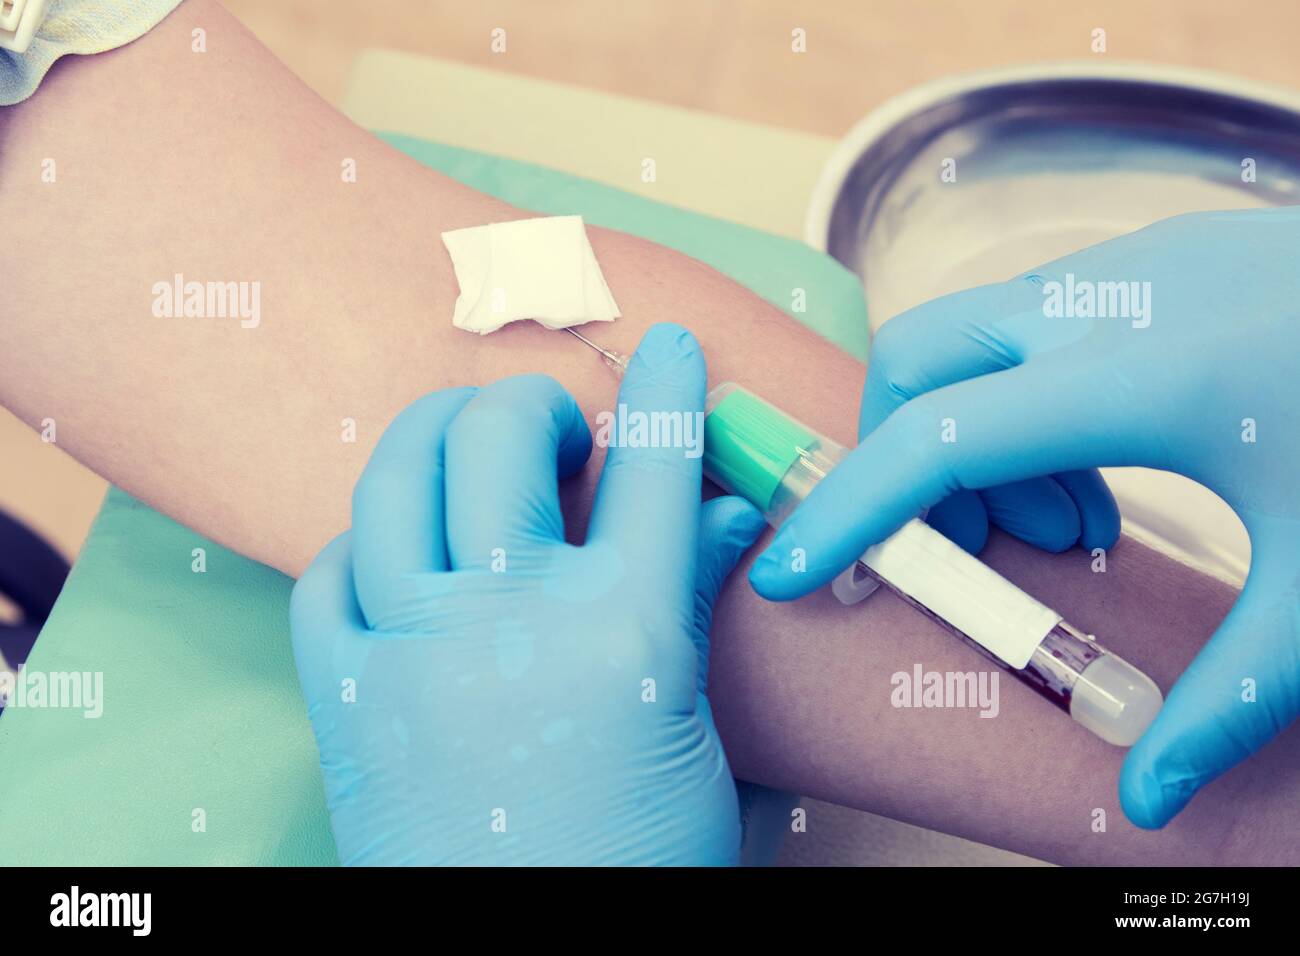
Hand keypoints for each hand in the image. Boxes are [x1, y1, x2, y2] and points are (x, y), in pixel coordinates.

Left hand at [291, 324, 764, 864]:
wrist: (524, 950)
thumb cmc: (634, 858)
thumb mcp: (692, 730)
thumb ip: (692, 602)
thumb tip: (720, 511)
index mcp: (621, 626)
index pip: (650, 464)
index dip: (662, 387)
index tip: (663, 344)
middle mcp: (508, 616)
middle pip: (502, 436)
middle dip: (534, 400)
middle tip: (558, 426)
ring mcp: (412, 648)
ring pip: (398, 478)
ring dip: (439, 434)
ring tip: (469, 446)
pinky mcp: (345, 694)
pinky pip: (328, 571)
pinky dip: (365, 539)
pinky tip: (398, 549)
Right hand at [749, 206, 1299, 827]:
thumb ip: (1229, 699)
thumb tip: (1143, 792)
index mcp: (1147, 375)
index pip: (935, 439)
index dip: (848, 510)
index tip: (792, 572)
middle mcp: (1114, 300)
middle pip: (917, 361)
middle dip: (900, 459)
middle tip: (984, 546)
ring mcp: (1130, 267)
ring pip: (968, 344)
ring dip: (973, 439)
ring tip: (1074, 518)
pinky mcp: (1151, 262)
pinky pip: (1027, 330)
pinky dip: (1023, 407)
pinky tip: (1107, 467)